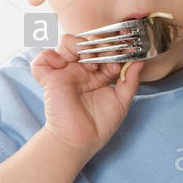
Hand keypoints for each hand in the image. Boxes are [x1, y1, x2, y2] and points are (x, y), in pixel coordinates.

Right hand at [30, 32, 142, 159]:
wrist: (80, 141)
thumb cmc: (99, 125)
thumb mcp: (122, 101)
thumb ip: (130, 80)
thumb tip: (140, 61)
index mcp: (98, 73)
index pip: (105, 49)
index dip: (116, 48)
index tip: (128, 51)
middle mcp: (81, 70)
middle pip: (87, 41)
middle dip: (100, 44)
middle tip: (109, 58)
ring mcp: (65, 72)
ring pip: (66, 42)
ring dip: (79, 46)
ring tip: (90, 64)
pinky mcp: (49, 79)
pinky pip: (42, 58)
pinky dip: (51, 55)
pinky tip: (64, 65)